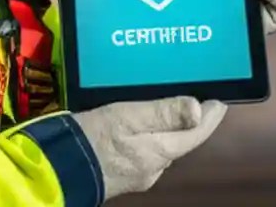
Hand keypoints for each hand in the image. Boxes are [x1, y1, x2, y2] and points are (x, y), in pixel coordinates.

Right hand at [71, 96, 227, 199]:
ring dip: (166, 131)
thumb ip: (162, 113)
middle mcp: (153, 168)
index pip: (195, 134)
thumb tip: (198, 109)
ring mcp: (136, 175)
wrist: (56, 169)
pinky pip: (142, 154)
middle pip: (178, 143)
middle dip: (187, 124)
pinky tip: (137, 129)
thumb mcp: (127, 116)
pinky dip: (147, 139)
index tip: (219, 103)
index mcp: (159, 152)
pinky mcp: (120, 176)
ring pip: (159, 149)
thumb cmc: (92, 139)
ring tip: (164, 109)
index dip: (210, 118)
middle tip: (193, 100)